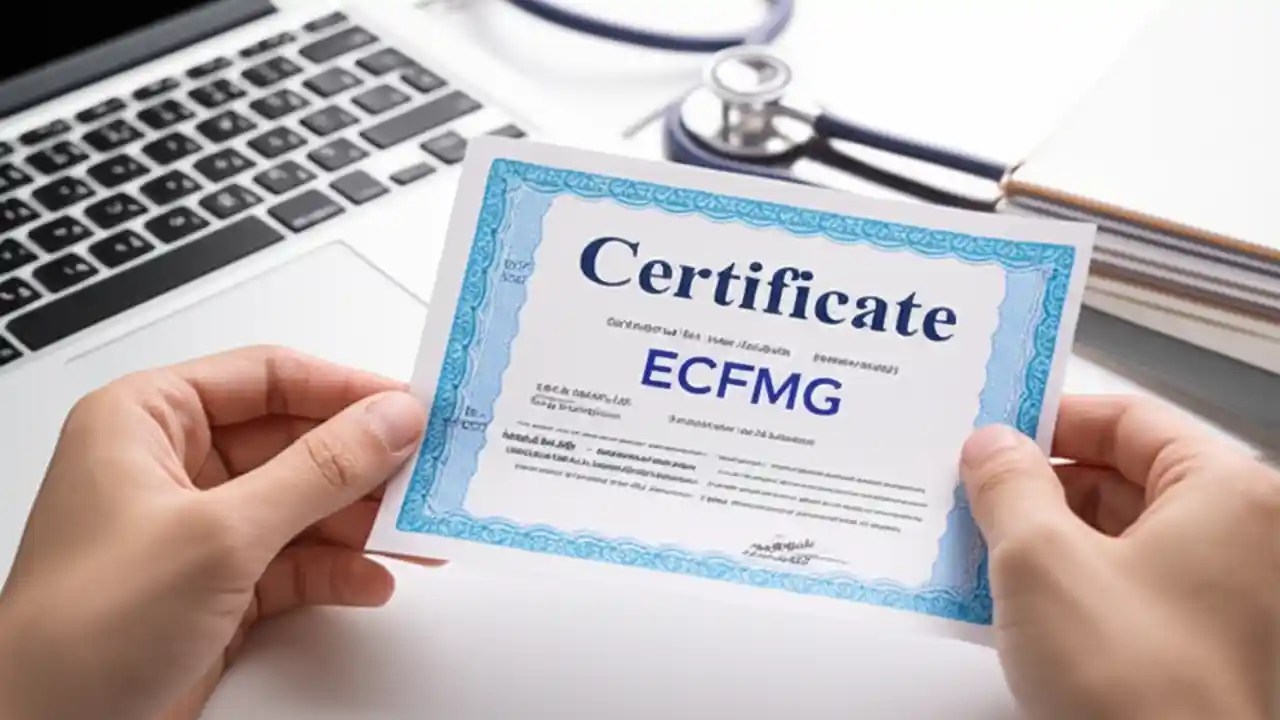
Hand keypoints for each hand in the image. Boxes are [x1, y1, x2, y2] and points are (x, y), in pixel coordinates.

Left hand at [0, 346, 426, 719]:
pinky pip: (296, 561)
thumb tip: (389, 419)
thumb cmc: (79, 631)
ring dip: (361, 522)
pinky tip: (371, 580)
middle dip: (362, 464)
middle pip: (295, 442)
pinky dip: (337, 571)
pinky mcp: (216, 587)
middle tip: (425, 473)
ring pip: (303, 504)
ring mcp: (196, 530)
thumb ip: (318, 471)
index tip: (410, 405)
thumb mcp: (218, 534)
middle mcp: (171, 468)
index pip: (268, 378)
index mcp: (146, 421)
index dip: (344, 388)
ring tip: (413, 533)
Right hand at [961, 396, 1279, 719]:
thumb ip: (1006, 486)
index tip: (991, 427)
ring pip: (1119, 534)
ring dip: (1044, 535)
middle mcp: (1242, 537)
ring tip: (976, 544)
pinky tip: (1007, 597)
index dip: (1051, 417)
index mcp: (1229, 494)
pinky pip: (1123, 586)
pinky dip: (1067, 582)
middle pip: (1123, 475)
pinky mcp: (1197, 645)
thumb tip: (990, 446)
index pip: (1129, 419)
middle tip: (970, 489)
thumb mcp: (1041, 564)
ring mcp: (1225, 597)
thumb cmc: (1138, 687)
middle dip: (1038, 482)